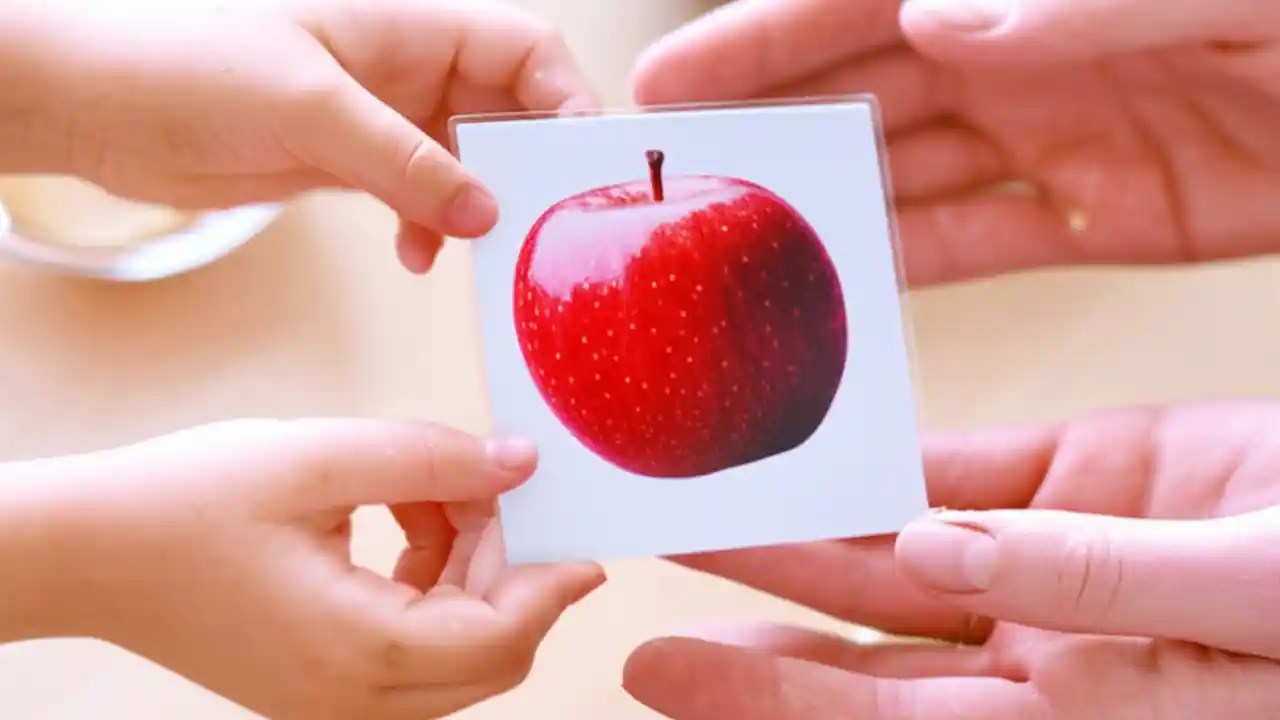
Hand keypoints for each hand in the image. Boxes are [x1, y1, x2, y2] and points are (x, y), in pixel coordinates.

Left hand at [0, 0, 595, 272]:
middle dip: (528, 168)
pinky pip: (422, 198)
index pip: (524, 52)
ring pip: (468, 163)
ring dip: (481, 209)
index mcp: (409, 27)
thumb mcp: (310, 108)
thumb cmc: (185, 67)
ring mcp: (381, 119)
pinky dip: (432, 229)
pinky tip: (416, 256)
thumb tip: (485, 212)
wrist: (97, 108)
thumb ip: (405, 161)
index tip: (576, 165)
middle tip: (540, 226)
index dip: (564, 101)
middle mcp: (406, 70)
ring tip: (480, 252)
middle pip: (508, 112)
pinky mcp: (352, 163)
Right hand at [0, 419, 602, 719]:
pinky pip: (410, 651)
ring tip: (426, 492)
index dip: (554, 584)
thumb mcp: (325, 457)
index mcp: (359, 653)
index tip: (590, 541)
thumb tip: (521, 467)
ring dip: (464, 571)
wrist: (88, 551)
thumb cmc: (188, 501)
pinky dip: (427, 587)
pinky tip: (398, 522)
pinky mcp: (317, 687)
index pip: (503, 636)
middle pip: (489, 653)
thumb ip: (437, 460)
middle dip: (505, 567)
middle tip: (481, 487)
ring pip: (453, 652)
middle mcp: (351, 703)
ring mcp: (331, 705)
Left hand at [623, 402, 1279, 717]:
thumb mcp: (1247, 598)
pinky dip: (907, 459)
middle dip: (753, 611)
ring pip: (902, 549)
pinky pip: (978, 469)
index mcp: (1077, 713)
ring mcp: (1064, 562)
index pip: (879, 716)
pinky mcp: (1093, 478)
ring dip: (809, 526)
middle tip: (642, 574)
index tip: (653, 668)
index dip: (762, 696)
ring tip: (708, 498)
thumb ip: (1081, 578)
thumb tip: (927, 554)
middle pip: (863, 638)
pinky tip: (835, 446)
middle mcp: (1049, 649)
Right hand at [631, 0, 1279, 285]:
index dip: (758, 38)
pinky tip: (849, 293)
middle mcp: (1036, 51)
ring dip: (828, 210)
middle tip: (670, 181)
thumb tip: (934, 18)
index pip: (865, 2)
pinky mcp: (1115, 210)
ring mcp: (1070, 134)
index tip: (666, 84)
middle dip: (768, 130)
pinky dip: (915, 266)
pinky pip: (987, 240)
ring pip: (913, 174)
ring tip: (732, 255)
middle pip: (866, 91)